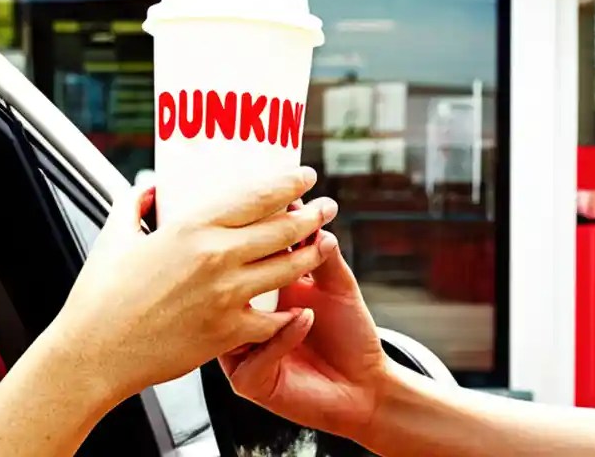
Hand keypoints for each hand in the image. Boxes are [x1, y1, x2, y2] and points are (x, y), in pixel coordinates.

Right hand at [47, 167, 340, 403]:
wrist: (94, 354)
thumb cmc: (100, 299)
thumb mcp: (115, 237)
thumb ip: (135, 205)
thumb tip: (149, 188)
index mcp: (191, 228)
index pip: (256, 197)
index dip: (288, 184)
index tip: (304, 177)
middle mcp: (216, 258)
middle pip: (283, 229)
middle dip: (312, 215)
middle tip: (325, 207)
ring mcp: (226, 297)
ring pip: (287, 269)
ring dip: (311, 254)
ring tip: (322, 245)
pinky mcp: (228, 333)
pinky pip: (273, 319)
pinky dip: (289, 311)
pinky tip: (297, 305)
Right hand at [220, 231, 392, 443]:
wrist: (365, 387)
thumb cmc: (350, 335)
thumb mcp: (339, 286)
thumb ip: (323, 255)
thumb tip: (311, 221)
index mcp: (264, 289)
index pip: (251, 256)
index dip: (260, 233)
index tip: (273, 206)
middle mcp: (247, 316)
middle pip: (231, 282)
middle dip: (252, 259)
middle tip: (273, 240)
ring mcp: (243, 347)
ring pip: (229, 319)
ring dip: (258, 295)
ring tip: (289, 279)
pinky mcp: (248, 378)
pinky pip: (252, 354)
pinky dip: (279, 335)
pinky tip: (304, 319)